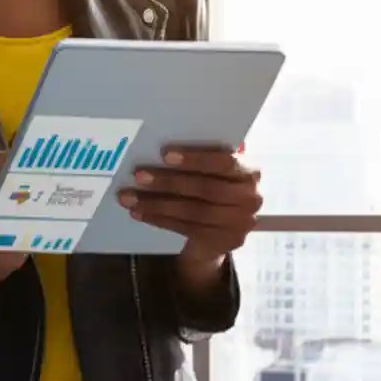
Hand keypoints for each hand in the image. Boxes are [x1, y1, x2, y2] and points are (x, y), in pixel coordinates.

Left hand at [119, 147, 262, 266]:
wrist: (222, 232)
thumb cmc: (214, 189)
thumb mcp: (216, 172)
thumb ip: (204, 157)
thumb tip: (165, 138)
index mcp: (250, 173)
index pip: (225, 162)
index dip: (195, 159)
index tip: (165, 154)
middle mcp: (251, 199)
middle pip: (206, 189)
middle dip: (169, 181)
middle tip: (139, 175)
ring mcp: (239, 224)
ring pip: (192, 212)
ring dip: (157, 203)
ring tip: (129, 197)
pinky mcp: (223, 243)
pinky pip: (186, 229)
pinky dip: (159, 220)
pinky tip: (139, 212)